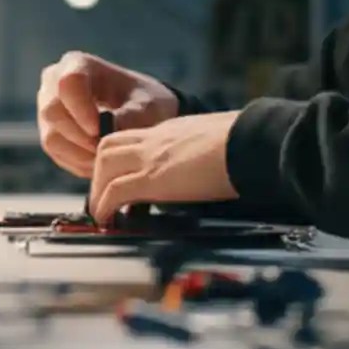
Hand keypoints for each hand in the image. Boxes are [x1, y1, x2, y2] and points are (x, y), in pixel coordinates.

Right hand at [37, 51, 179, 178]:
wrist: (143, 118)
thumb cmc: (146, 104)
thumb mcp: (149, 108)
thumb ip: (130, 117)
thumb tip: (106, 130)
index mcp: (78, 64)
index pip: (68, 83)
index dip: (81, 109)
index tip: (100, 131)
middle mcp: (54, 82)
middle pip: (53, 112)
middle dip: (82, 137)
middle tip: (108, 149)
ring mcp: (47, 108)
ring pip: (52, 137)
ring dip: (82, 154)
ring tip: (109, 157)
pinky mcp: (49, 132)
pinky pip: (56, 153)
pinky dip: (80, 162)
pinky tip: (101, 160)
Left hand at [89, 111, 240, 224]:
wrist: (250, 141)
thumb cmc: (244, 143)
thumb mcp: (213, 141)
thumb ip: (195, 152)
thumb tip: (197, 172)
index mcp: (170, 129)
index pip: (131, 139)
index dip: (118, 159)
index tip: (118, 178)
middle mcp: (155, 138)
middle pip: (108, 147)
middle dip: (99, 172)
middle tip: (102, 196)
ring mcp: (151, 156)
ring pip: (103, 166)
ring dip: (98, 189)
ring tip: (102, 212)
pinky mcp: (152, 178)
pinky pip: (115, 192)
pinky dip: (104, 206)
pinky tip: (107, 220)